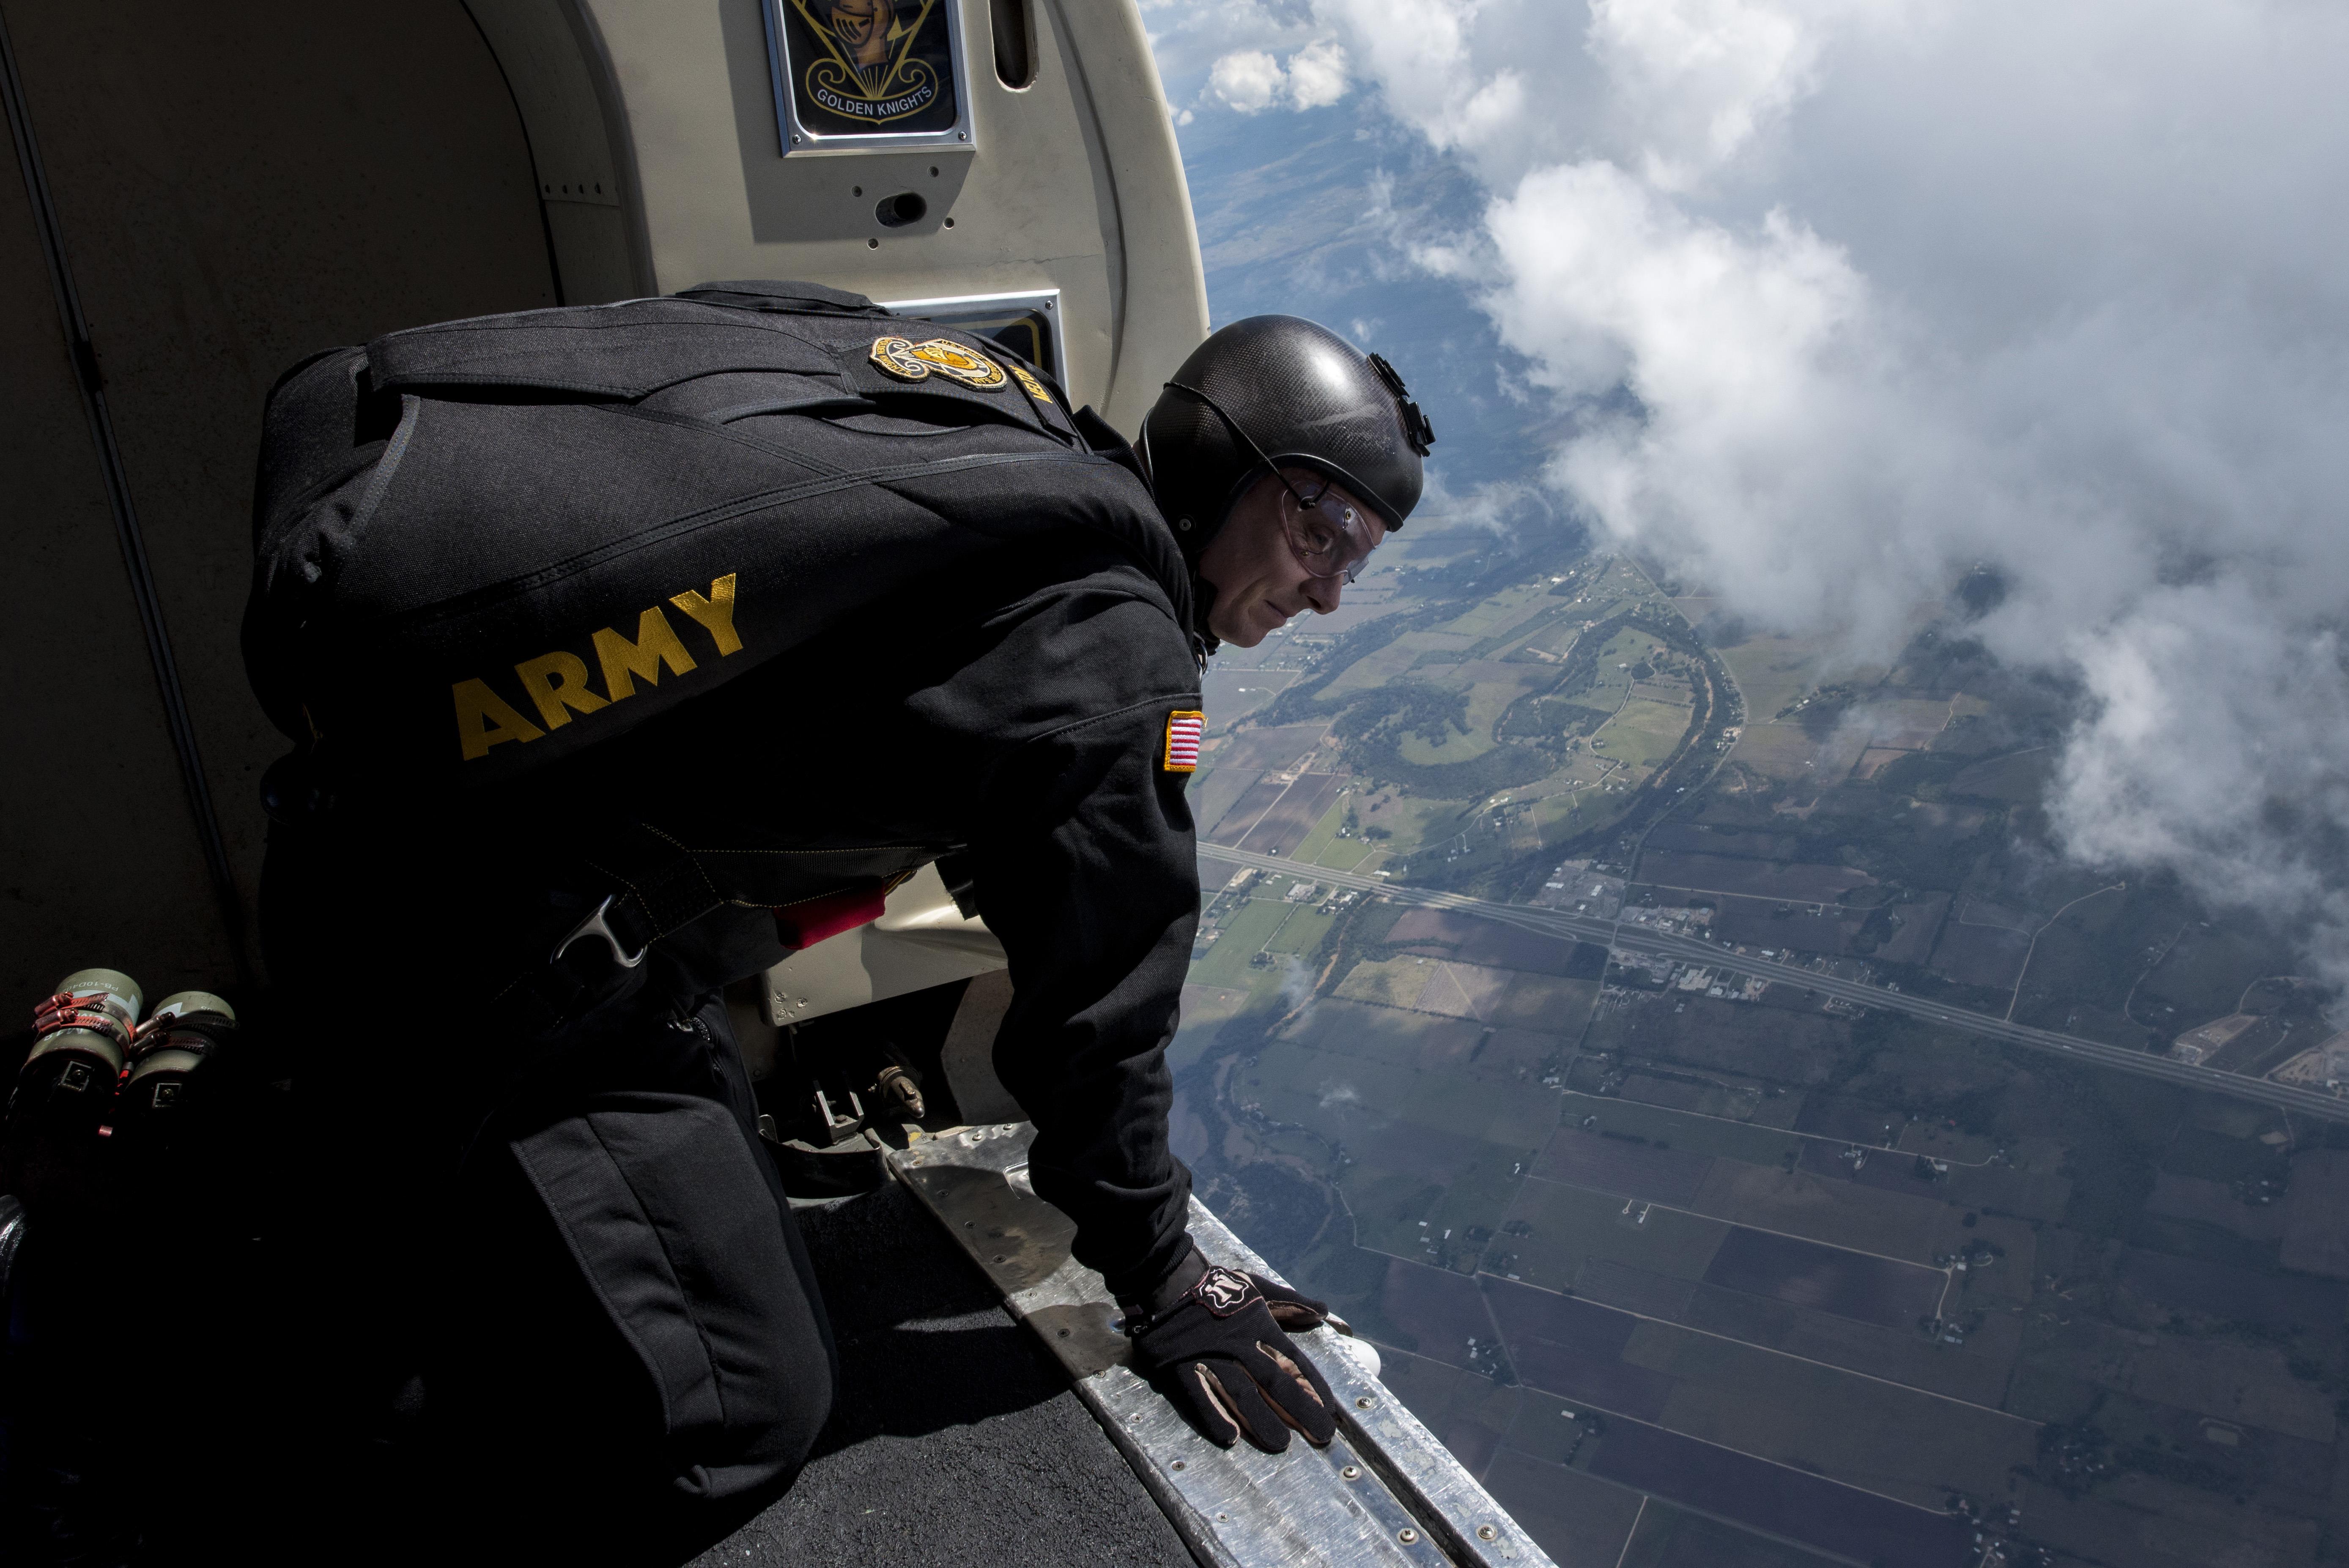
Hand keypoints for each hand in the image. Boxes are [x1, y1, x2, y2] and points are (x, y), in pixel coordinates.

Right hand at [1126, 1261, 1336, 1452]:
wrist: (1165, 1277)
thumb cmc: (1215, 1285)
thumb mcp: (1256, 1288)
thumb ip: (1289, 1303)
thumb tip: (1323, 1311)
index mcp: (1258, 1327)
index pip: (1292, 1360)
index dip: (1312, 1385)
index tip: (1329, 1409)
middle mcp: (1239, 1345)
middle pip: (1273, 1380)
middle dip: (1299, 1408)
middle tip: (1320, 1435)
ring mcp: (1210, 1358)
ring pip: (1240, 1392)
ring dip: (1261, 1419)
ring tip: (1280, 1444)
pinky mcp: (1181, 1368)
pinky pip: (1199, 1396)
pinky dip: (1214, 1417)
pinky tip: (1229, 1437)